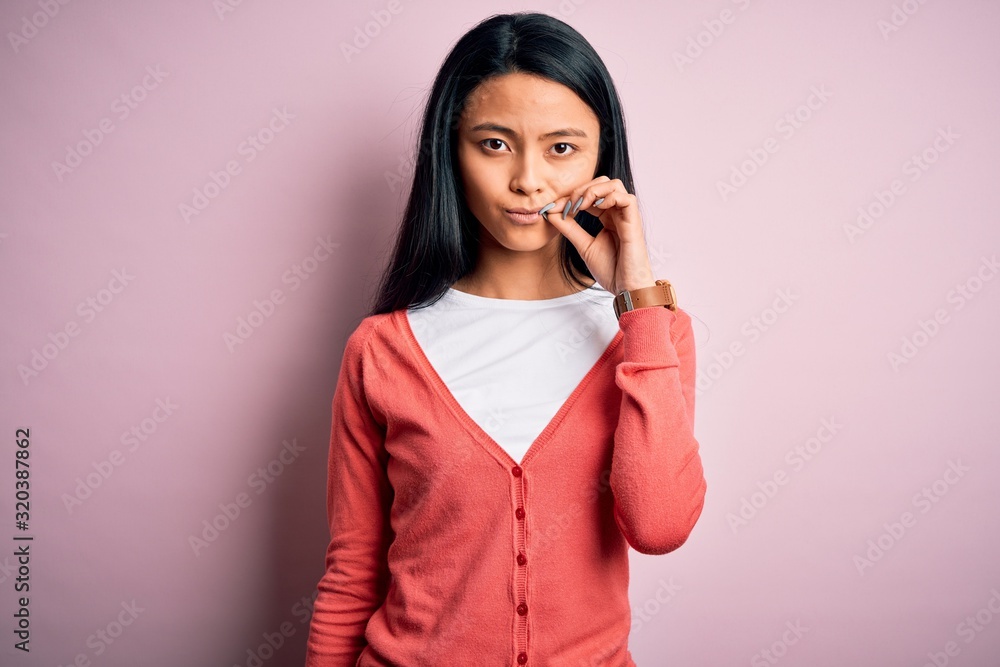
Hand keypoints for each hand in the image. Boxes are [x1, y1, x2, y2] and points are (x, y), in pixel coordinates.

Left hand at [540, 176, 655, 294]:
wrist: (625, 288)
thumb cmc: (610, 270)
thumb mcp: (583, 245)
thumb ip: (569, 228)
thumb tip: (550, 212)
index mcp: (607, 217)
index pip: (590, 194)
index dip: (571, 196)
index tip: (553, 207)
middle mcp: (617, 213)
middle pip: (602, 183)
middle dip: (581, 189)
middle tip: (568, 205)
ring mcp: (627, 216)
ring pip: (614, 185)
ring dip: (594, 190)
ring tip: (581, 205)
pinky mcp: (635, 222)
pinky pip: (626, 198)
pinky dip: (609, 198)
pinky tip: (597, 208)